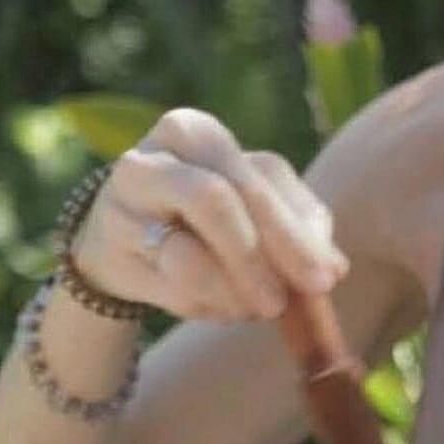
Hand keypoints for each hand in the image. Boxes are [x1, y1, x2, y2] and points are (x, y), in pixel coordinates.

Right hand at [69, 108, 350, 320]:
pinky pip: (167, 283)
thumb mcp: (252, 211)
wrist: (119, 243)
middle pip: (220, 201)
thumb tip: (335, 268)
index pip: (262, 176)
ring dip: (234, 289)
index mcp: (201, 133)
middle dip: (265, 257)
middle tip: (288, 304)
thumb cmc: (200, 222)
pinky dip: (205, 303)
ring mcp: (126, 199)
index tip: (326, 279)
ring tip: (258, 310)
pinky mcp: (108, 245)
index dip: (297, 230)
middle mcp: (157, 154)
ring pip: (187, 249)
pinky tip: (221, 309)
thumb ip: (297, 229)